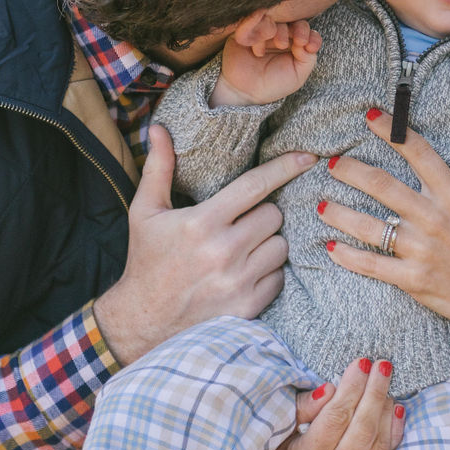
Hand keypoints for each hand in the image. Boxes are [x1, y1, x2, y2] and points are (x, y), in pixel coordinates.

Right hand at [93, 125, 307, 365]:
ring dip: (268, 242)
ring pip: (281, 246)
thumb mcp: (145, 212)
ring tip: (242, 248)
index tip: (307, 157)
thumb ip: (158, 167)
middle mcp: (223, 252)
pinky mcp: (248, 306)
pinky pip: (279, 277)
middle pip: (273, 215)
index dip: (285, 167)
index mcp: (202, 223)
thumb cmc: (147, 260)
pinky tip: (245, 272)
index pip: (255, 186)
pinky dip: (268, 271)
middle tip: (241, 222)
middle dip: (263, 214)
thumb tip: (159, 128)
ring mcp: (238, 282)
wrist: (142, 321)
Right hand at [212, 10, 323, 106]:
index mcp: (294, 43)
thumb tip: (305, 42)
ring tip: (268, 52)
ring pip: (276, 17)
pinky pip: (253, 19)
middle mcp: (280, 33)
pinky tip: (257, 50)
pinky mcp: (245, 29)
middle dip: (296, 30)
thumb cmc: (272, 84)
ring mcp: (263, 30)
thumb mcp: (297, 75)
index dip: (310, 35)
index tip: (308, 47)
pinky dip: (256, 30)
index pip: (306, 29)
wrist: (245, 92)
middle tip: (285, 45)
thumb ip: (308, 58)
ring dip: (275, 32)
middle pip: (294, 18)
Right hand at [226, 356, 404, 449]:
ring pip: (377, 444)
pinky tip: (396, 408)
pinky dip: (393, 431)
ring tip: (387, 381)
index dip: (351, 388)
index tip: (361, 363)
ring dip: (386, 408)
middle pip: (361, 429)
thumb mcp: (280, 434)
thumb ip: (301, 410)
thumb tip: (328, 389)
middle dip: (374, 392)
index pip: (335, 418)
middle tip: (382, 364)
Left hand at [317, 114, 449, 326]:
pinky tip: (330, 246)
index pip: (419, 153)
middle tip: (331, 163)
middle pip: (382, 186)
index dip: (392, 130)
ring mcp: (420, 250)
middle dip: (351, 170)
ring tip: (320, 203)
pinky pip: (372, 265)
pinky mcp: (412, 279)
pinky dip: (348, 256)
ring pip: (369, 225)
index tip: (370, 116)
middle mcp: (433, 219)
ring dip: (339, 212)